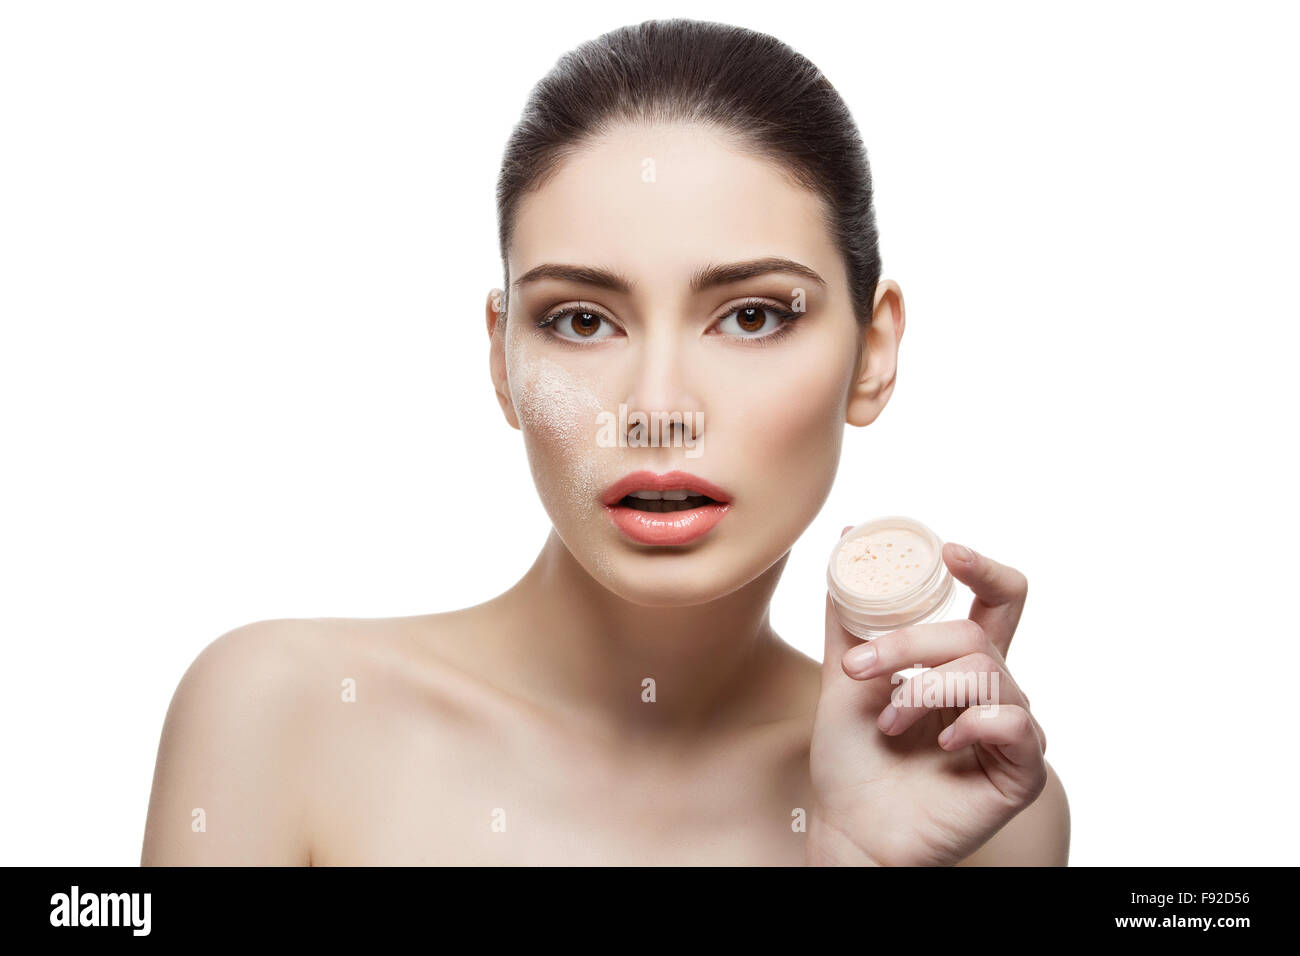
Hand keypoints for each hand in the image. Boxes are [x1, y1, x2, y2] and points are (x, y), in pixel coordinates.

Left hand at [806, 530, 1047, 865]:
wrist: (850, 827)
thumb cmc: (853, 759)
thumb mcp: (845, 675)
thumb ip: (849, 616)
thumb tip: (846, 541)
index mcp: (959, 665)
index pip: (997, 602)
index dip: (984, 570)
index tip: (949, 552)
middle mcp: (993, 691)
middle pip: (975, 634)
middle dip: (911, 644)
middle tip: (861, 669)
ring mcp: (1010, 730)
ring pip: (985, 671)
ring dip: (921, 691)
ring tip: (888, 723)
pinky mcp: (1021, 771)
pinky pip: (1013, 722)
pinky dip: (969, 724)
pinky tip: (940, 744)